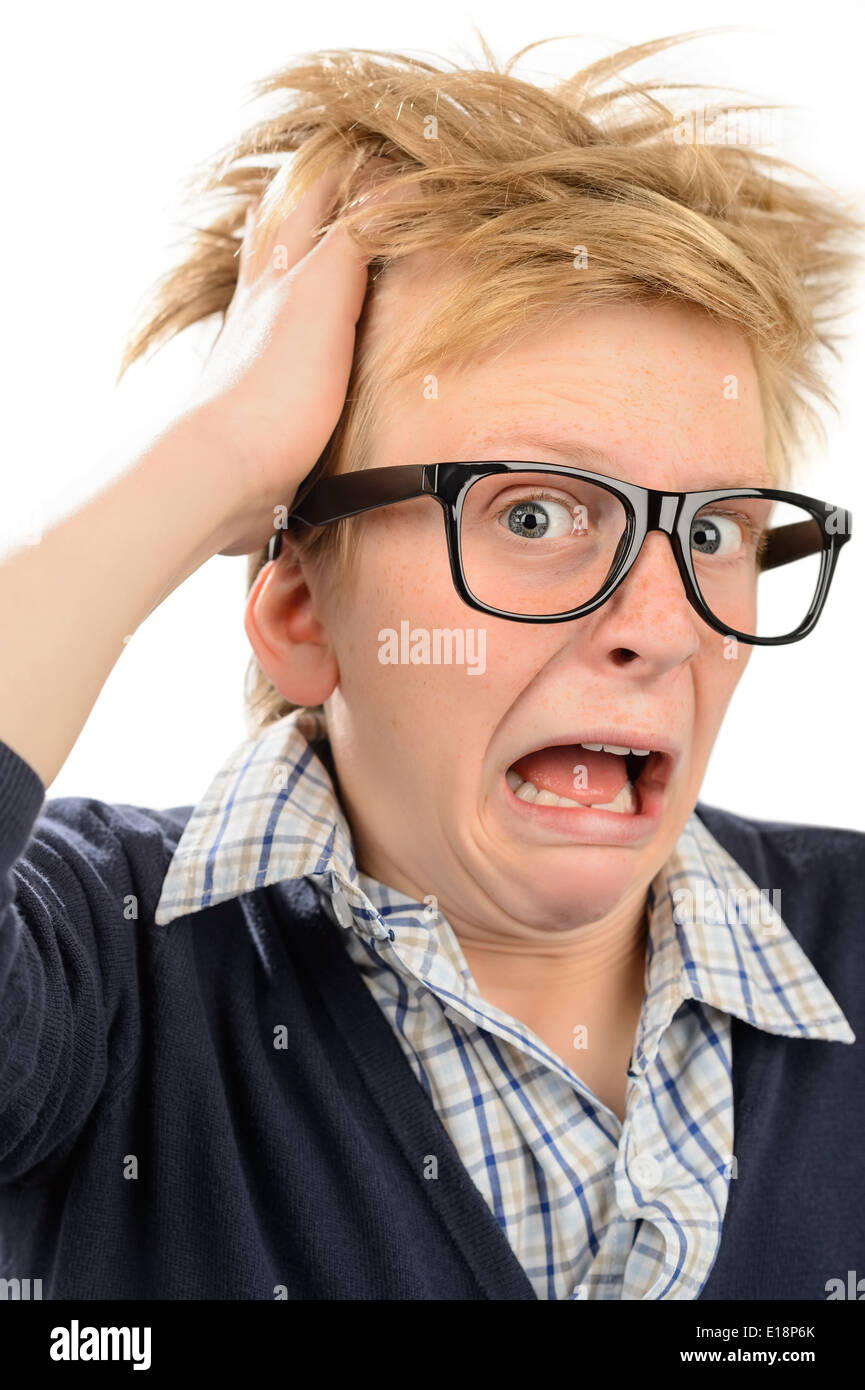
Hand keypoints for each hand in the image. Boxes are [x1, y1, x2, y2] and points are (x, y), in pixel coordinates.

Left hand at [183, 157, 395, 555]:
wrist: (226, 470)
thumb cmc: (274, 385)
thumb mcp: (325, 291)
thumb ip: (357, 234)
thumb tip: (400, 179)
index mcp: (281, 265)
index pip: (320, 191)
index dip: (357, 167)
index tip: (397, 158)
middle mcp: (264, 297)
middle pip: (287, 229)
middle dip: (317, 201)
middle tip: (350, 181)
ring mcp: (261, 345)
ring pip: (279, 282)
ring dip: (299, 258)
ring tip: (315, 244)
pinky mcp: (267, 393)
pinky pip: (287, 342)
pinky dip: (302, 324)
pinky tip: (309, 339)